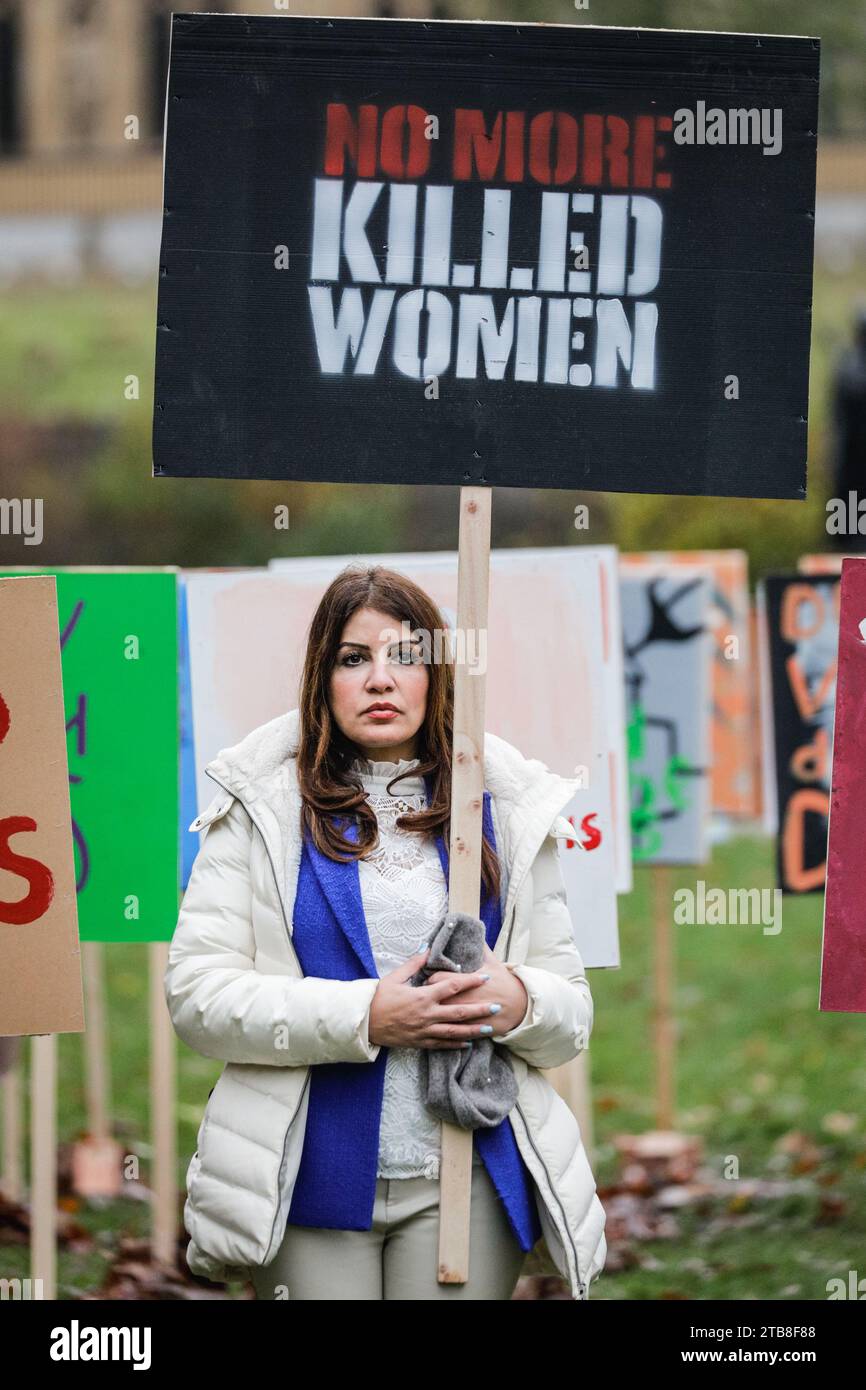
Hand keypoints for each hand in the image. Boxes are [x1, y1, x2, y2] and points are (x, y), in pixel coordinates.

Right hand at [368, 948, 523, 1048]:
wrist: (364, 1022)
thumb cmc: (379, 997)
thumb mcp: (396, 976)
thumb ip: (414, 963)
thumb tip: (428, 948)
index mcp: (422, 996)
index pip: (452, 986)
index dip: (470, 981)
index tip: (485, 977)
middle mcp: (427, 1015)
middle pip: (459, 1012)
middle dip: (480, 1009)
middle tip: (497, 1006)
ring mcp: (424, 1031)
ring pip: (454, 1032)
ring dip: (473, 1030)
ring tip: (490, 1029)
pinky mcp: (419, 1042)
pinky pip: (441, 1045)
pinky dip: (456, 1044)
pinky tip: (468, 1043)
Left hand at [418, 942, 528, 1037]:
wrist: (520, 1005)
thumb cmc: (504, 982)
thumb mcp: (493, 962)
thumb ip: (480, 948)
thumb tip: (474, 931)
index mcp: (467, 981)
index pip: (438, 978)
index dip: (430, 978)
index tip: (428, 978)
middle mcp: (464, 999)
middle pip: (435, 997)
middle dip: (428, 995)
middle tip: (424, 994)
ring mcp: (467, 1016)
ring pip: (441, 1016)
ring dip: (433, 1012)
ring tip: (428, 1009)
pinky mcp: (471, 1029)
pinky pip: (453, 1031)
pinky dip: (444, 1028)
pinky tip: (438, 1025)